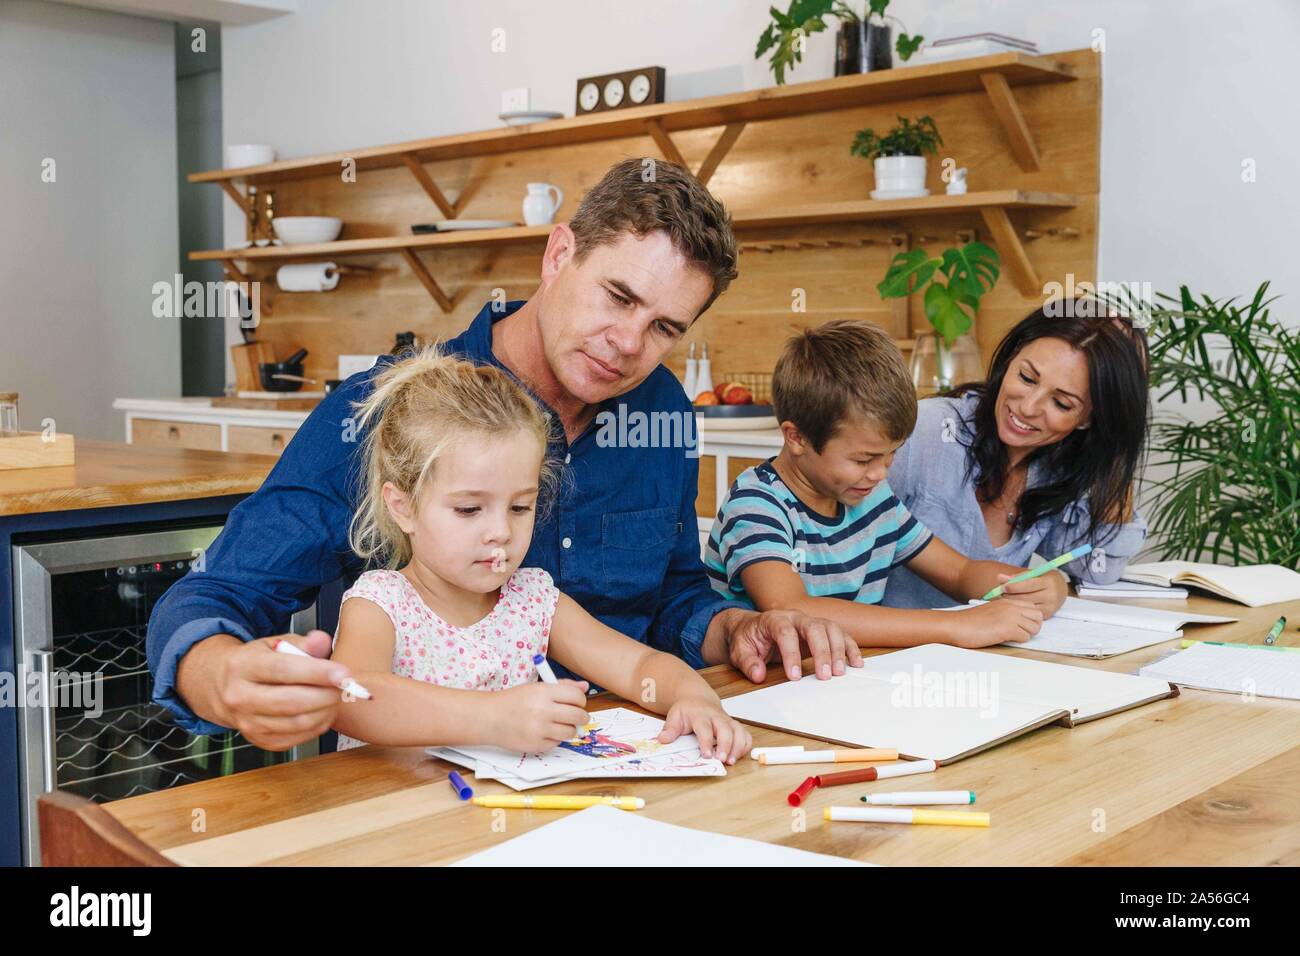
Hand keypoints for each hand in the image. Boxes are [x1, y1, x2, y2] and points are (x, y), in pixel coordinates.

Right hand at [209, 630, 351, 750]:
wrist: (222, 686)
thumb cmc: (256, 662)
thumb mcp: (274, 644)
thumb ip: (301, 643)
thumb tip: (321, 642)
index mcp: (242, 666)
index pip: (283, 670)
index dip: (317, 673)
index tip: (344, 674)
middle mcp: (240, 697)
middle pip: (292, 702)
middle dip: (327, 695)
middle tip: (345, 685)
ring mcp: (247, 723)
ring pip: (297, 723)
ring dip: (326, 711)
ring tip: (335, 696)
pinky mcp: (259, 740)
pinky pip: (297, 738)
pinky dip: (318, 725)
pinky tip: (322, 711)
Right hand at [489, 679, 589, 752]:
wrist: (490, 718)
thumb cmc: (515, 701)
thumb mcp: (537, 687)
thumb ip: (562, 686)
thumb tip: (585, 687)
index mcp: (544, 692)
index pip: (577, 696)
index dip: (580, 700)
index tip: (576, 702)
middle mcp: (543, 711)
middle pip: (579, 716)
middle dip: (581, 716)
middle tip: (576, 716)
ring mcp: (540, 730)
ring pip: (571, 732)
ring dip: (568, 728)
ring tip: (557, 724)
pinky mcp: (536, 745)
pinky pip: (557, 743)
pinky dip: (554, 738)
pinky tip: (543, 732)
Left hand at [658, 695, 751, 763]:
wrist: (698, 699)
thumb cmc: (687, 710)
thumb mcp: (674, 716)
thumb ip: (670, 728)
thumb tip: (663, 739)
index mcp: (700, 715)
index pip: (705, 728)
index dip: (707, 742)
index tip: (707, 755)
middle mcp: (717, 717)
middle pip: (726, 730)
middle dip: (726, 745)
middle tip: (722, 760)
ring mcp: (728, 721)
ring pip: (739, 732)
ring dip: (738, 747)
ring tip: (731, 761)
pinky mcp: (735, 726)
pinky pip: (746, 735)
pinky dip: (745, 746)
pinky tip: (737, 756)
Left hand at [722, 608, 862, 683]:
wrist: (752, 628)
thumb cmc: (748, 639)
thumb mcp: (739, 651)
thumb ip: (748, 662)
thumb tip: (758, 674)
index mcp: (773, 619)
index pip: (785, 633)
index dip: (791, 654)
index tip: (794, 676)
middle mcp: (795, 617)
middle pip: (814, 627)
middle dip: (821, 651)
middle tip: (824, 676)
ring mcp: (810, 621)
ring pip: (830, 628)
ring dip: (838, 650)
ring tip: (840, 672)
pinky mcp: (821, 630)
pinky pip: (840, 634)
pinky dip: (850, 647)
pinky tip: (856, 662)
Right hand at [952, 599, 1042, 646]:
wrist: (956, 625)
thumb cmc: (969, 621)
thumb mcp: (990, 610)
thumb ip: (1004, 612)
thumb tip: (1017, 622)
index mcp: (1007, 600)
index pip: (1032, 606)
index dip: (1029, 617)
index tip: (1021, 625)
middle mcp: (1011, 606)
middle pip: (1038, 616)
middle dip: (1033, 626)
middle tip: (1021, 633)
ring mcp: (1011, 617)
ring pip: (1035, 628)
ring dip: (1026, 634)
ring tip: (1012, 637)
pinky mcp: (1008, 629)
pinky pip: (1025, 637)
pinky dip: (1018, 641)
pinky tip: (1005, 639)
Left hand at [996, 569, 1067, 615]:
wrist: (1060, 589)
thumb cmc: (1043, 579)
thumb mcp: (1033, 574)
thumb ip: (1017, 576)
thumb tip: (1000, 577)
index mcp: (1049, 581)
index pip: (1029, 585)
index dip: (1014, 586)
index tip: (1003, 586)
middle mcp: (1051, 595)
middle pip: (1026, 597)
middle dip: (1010, 595)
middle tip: (1000, 592)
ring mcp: (1050, 606)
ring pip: (1026, 606)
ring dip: (1013, 602)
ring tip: (1005, 597)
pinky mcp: (1047, 615)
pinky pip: (1029, 613)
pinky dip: (1019, 609)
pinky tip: (1013, 605)